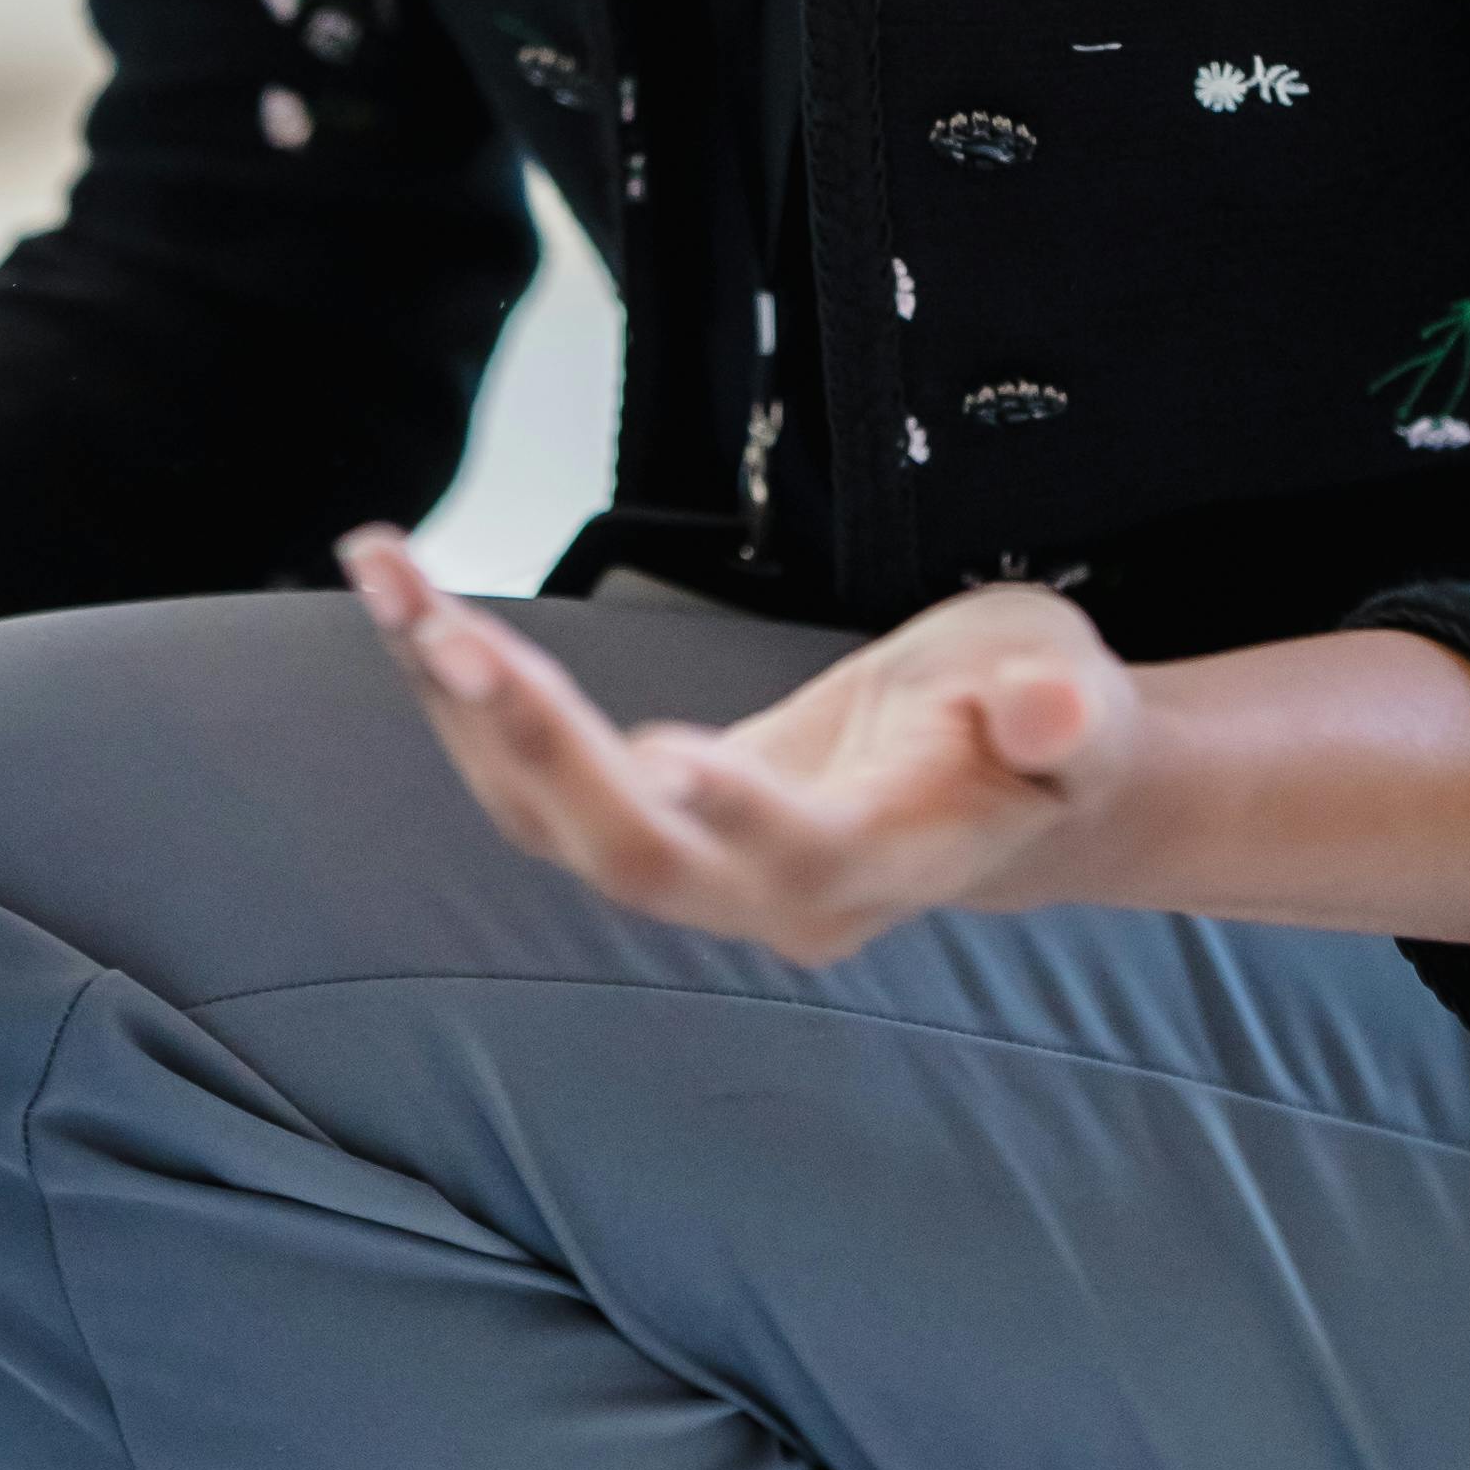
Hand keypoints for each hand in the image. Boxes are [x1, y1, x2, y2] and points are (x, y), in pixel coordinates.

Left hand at [343, 528, 1148, 962]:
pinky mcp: (647, 822)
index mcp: (882, 864)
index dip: (738, 812)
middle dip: (531, 739)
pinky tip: (409, 609)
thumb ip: (1063, 717)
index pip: (797, 852)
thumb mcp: (1083, 697)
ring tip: (387, 574)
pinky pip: (530, 780)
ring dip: (458, 700)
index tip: (671, 750)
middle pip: (631, 849)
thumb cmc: (1048, 725)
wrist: (1006, 787)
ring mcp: (697, 871)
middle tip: (444, 626)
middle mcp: (768, 895)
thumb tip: (1051, 711)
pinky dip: (463, 694)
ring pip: (547, 816)